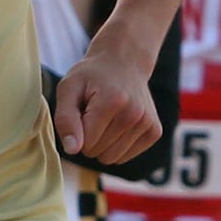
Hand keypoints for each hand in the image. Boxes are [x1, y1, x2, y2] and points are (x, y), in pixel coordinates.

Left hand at [55, 32, 162, 163]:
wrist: (124, 62)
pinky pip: (125, 157)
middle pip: (98, 152)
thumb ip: (65, 119)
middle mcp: (134, 114)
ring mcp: (147, 124)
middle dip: (90, 138)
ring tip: (106, 118)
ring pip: (112, 158)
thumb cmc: (91, 76)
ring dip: (103, 143)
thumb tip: (73, 150)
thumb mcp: (68, 89)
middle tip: (94, 113)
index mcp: (112, 103)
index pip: (85, 144)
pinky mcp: (154, 131)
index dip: (77, 131)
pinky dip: (117, 145)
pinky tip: (118, 124)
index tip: (82, 111)